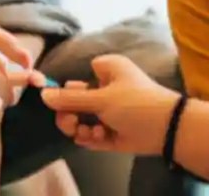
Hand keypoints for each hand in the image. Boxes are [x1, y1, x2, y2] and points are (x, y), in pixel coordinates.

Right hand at [40, 55, 179, 154]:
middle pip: (75, 101)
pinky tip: (96, 138)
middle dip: (69, 113)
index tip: (59, 102)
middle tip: (70, 122)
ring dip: (79, 127)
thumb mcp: (100, 99)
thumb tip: (42, 94)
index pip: (78, 76)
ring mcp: (110, 112)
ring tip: (85, 132)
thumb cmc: (134, 103)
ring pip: (82, 120)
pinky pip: (92, 134)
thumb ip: (70, 99)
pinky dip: (90, 138)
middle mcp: (106, 89)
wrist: (166, 129)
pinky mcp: (113, 132)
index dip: (67, 90)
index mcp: (107, 71)